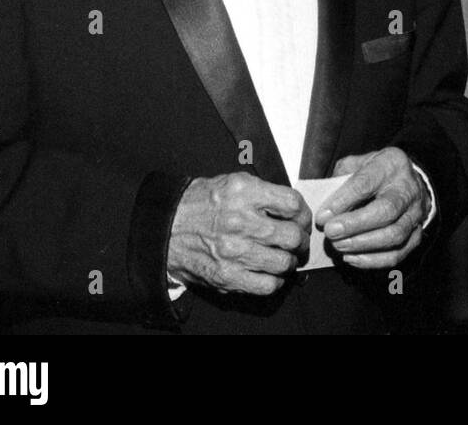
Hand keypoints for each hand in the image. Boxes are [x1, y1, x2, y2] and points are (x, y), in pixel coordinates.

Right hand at [167, 173, 310, 294]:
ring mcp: (233, 251)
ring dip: (289, 261)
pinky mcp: (226, 275)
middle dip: (300, 240)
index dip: (303, 213)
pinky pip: (266, 284)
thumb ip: (264, 193)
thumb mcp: (232, 182)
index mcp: (243, 193)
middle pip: (292, 235)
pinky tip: (271, 273)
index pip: (292, 204)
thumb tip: (293, 209)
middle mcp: (239, 221)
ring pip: (283, 262)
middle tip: (298, 242)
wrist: (164, 227)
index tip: (301, 219)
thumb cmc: (200, 203)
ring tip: (285, 257)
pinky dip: (275, 281)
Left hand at [315, 148, 428, 268]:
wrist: (407, 181)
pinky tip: (352, 257)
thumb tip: (326, 211)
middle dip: (355, 225)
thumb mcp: (357, 164)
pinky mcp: (417, 234)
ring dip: (362, 244)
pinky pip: (397, 253)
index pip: (367, 182)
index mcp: (391, 164)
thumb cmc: (375, 173)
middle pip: (387, 210)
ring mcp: (416, 213)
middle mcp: (408, 188)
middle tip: (330, 232)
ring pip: (394, 235)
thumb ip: (340, 180)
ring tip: (338, 246)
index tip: (323, 216)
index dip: (344, 200)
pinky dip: (372, 260)